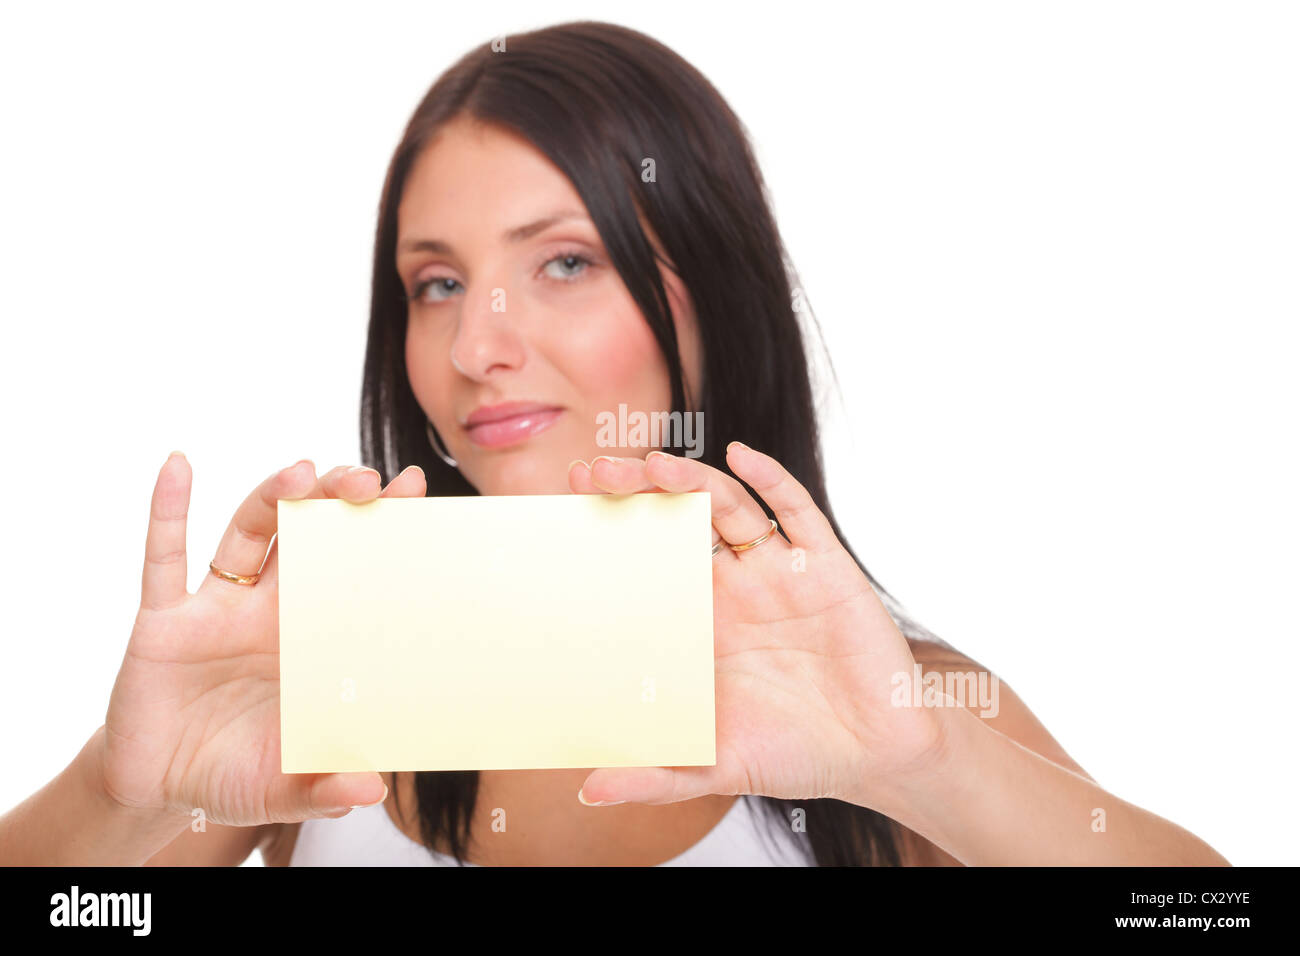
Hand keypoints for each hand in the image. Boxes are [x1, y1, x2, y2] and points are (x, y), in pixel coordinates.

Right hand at [100, 454, 426, 824]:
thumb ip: (325, 788)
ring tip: (303, 472)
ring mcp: (217, 608)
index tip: (413, 488)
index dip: (381, 528)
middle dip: (336, 499)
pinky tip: (178, 466)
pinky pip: (163, 558)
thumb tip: (372, 789)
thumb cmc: (234, 773)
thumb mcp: (284, 787)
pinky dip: (169, 509)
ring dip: (273, 496)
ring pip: (249, 533)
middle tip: (368, 480)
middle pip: (308, 534)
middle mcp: (270, 610)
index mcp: (312, 637)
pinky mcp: (164, 620)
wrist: (159, 787)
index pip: (354, 568)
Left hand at [568, 443, 944, 809]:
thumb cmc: (795, 753)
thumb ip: (655, 777)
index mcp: (702, 623)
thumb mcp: (716, 767)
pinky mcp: (826, 567)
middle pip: (677, 520)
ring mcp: (779, 571)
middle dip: (635, 493)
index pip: (646, 563)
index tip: (562, 519)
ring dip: (690, 482)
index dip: (610, 538)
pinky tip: (741, 456)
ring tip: (651, 466)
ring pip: (727, 507)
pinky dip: (771, 478)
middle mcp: (735, 587)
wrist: (877, 755)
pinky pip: (797, 512)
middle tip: (588, 476)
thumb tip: (588, 792)